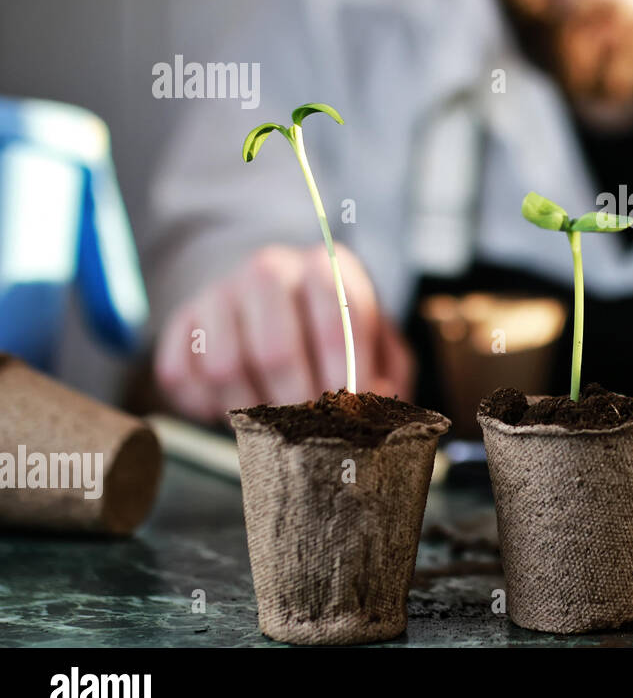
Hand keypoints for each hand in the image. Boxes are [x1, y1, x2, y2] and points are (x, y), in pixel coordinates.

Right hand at [153, 244, 412, 423]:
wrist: (268, 298)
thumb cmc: (333, 333)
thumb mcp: (376, 342)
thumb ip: (387, 370)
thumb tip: (370, 402)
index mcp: (327, 267)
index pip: (337, 320)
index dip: (346, 376)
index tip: (350, 411)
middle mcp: (270, 270)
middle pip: (275, 352)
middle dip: (296, 405)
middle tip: (310, 430)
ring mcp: (219, 292)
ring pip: (224, 368)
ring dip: (250, 410)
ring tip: (272, 420)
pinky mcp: (181, 320)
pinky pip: (181, 375)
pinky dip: (205, 405)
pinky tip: (231, 406)